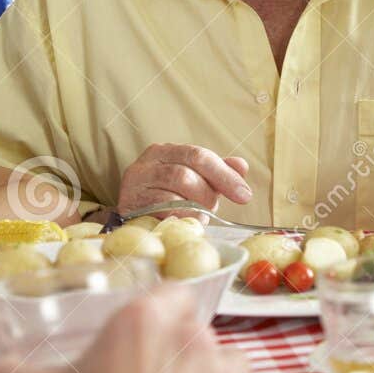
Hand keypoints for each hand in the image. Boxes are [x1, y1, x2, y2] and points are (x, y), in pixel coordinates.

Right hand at [117, 144, 251, 214]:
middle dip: (206, 195)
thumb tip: (241, 166)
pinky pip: (160, 212)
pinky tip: (186, 222)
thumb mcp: (195, 180)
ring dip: (194, 209)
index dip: (224, 175)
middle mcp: (147, 163)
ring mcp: (135, 184)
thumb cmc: (167, 196)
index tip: (244, 196)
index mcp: (165, 151)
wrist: (133, 215)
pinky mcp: (129, 206)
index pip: (199, 155)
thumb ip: (217, 172)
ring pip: (172, 194)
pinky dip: (179, 218)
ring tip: (200, 216)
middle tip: (213, 208)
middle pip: (185, 174)